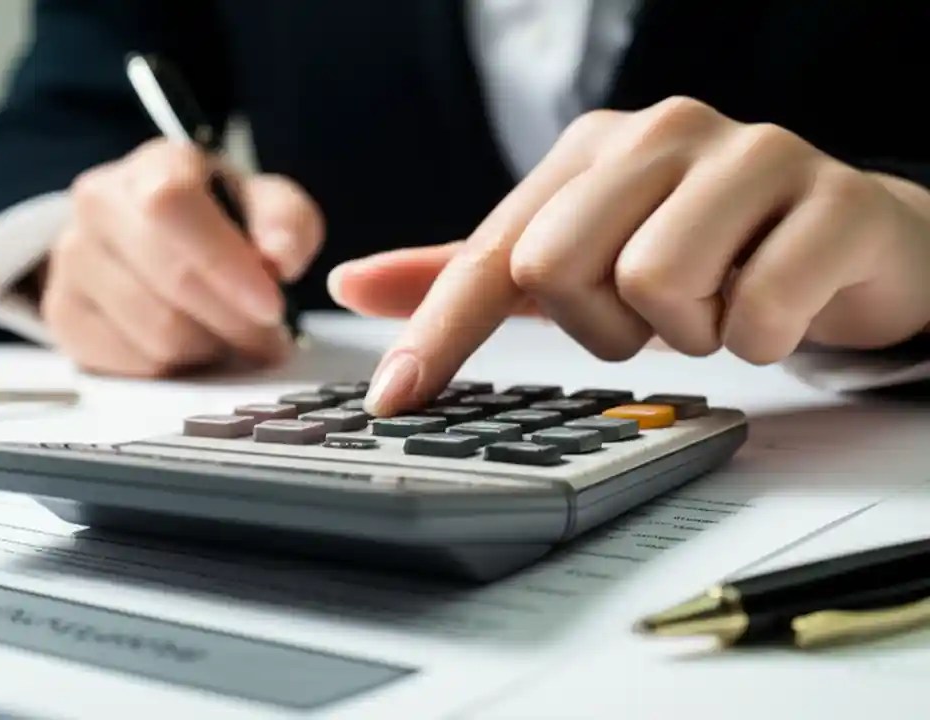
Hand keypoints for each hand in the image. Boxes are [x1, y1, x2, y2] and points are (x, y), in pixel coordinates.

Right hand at [40, 138, 322, 376]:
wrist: (146, 235)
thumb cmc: (217, 218)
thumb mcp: (264, 205)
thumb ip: (285, 223)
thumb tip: (279, 259)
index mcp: (154, 164)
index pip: (171, 205)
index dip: (223, 262)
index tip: (271, 305)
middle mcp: (99, 203)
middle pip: (168, 279)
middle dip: (233, 321)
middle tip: (269, 338)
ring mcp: (71, 260)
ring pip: (155, 332)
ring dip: (208, 347)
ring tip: (225, 334)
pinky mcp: (61, 313)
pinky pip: (132, 365)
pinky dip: (175, 367)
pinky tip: (189, 345)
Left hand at [329, 96, 929, 414]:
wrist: (849, 242)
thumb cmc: (705, 251)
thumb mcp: (577, 261)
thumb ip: (469, 273)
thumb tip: (352, 281)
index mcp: (591, 149)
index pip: (491, 253)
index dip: (438, 333)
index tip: (393, 398)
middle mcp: (662, 133)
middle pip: (559, 266)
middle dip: (601, 323)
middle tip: (652, 312)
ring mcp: (753, 156)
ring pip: (656, 285)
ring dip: (685, 329)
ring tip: (718, 302)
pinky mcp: (834, 201)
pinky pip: (755, 309)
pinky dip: (755, 337)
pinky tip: (775, 305)